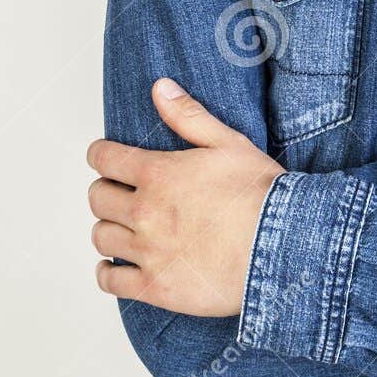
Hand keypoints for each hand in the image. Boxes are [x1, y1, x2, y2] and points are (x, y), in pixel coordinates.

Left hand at [87, 79, 282, 316]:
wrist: (279, 247)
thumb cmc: (259, 195)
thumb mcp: (228, 143)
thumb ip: (188, 116)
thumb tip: (160, 89)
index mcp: (157, 175)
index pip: (105, 158)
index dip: (102, 155)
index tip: (105, 158)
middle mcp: (144, 212)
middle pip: (97, 198)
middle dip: (105, 190)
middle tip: (120, 193)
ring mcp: (147, 252)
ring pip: (100, 237)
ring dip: (108, 229)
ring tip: (123, 228)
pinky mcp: (154, 287)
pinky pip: (111, 280)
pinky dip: (108, 273)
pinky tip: (116, 267)